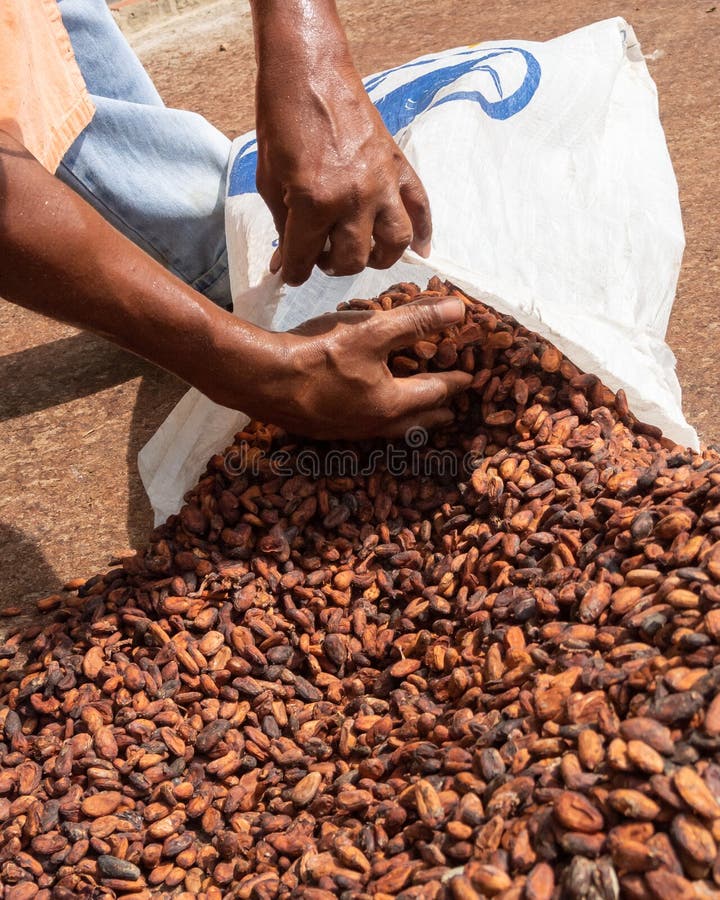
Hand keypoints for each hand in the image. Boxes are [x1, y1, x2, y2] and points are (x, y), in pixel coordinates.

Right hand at [214, 296, 470, 439]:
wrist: (261, 380)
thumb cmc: (319, 354)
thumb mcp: (372, 331)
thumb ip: (416, 321)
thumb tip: (459, 311)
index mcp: (393, 403)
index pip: (435, 392)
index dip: (455, 381)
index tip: (470, 378)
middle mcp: (375, 424)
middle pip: (416, 421)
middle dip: (436, 412)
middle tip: (452, 408)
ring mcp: (349, 431)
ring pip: (391, 429)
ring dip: (409, 420)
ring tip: (416, 414)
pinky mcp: (325, 431)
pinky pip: (366, 428)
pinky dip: (381, 420)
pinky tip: (369, 412)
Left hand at [251, 1, 430, 286]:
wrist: (309, 74)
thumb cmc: (282, 124)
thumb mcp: (269, 180)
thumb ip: (282, 227)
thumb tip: (283, 263)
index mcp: (314, 201)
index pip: (305, 259)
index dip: (293, 273)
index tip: (291, 274)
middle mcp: (353, 198)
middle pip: (352, 260)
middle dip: (332, 266)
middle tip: (321, 255)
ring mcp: (382, 183)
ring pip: (394, 244)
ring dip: (378, 258)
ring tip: (363, 253)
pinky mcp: (398, 168)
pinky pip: (421, 208)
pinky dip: (424, 232)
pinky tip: (419, 249)